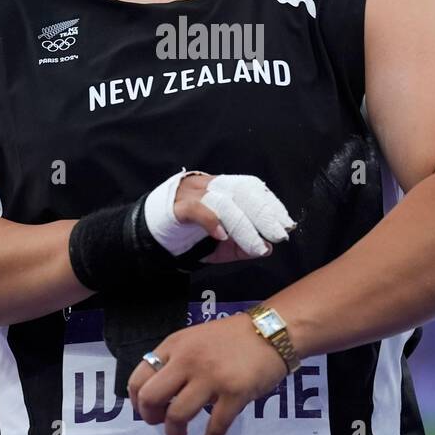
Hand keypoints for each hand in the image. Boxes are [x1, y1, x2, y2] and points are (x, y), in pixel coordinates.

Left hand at [126, 312, 289, 434]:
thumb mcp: (195, 339)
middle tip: (161, 422)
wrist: (272, 332)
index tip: (146, 410)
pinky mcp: (234, 393)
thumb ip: (176, 359)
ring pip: (177, 415)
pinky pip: (215, 427)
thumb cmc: (233, 337)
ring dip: (174, 432)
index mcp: (175, 345)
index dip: (137, 400)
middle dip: (151, 417)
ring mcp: (211, 377)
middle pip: (151, 397)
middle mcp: (187, 360)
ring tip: (180, 434)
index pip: (139, 376)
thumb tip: (159, 392)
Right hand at [172, 173, 295, 262]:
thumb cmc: (187, 237)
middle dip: (264, 213)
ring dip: (244, 224)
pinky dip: (212, 221)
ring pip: (224, 201)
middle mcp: (208, 185)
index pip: (252, 187)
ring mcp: (191, 194)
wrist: (147, 236)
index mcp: (222, 189)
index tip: (287, 223)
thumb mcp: (221, 245)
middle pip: (242, 191)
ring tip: (257, 245)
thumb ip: (243, 245)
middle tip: (279, 234)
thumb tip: (269, 248)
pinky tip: (222, 236)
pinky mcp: (175, 208)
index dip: (271, 203)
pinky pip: (197, 209)